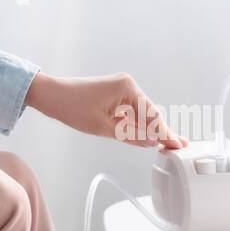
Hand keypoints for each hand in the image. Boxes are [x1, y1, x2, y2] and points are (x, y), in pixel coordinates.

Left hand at [27, 72, 189, 150]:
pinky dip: (138, 123)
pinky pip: (131, 110)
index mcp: (128, 88)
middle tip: (180, 146)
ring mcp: (121, 87)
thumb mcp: (103, 127)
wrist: (50, 94)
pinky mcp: (114, 93)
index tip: (179, 145)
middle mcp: (128, 84)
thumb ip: (131, 136)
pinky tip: (148, 135)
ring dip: (151, 128)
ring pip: (141, 112)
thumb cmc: (72, 107)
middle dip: (162, 131)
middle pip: (150, 113)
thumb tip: (153, 142)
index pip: (152, 115)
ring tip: (169, 143)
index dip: (166, 133)